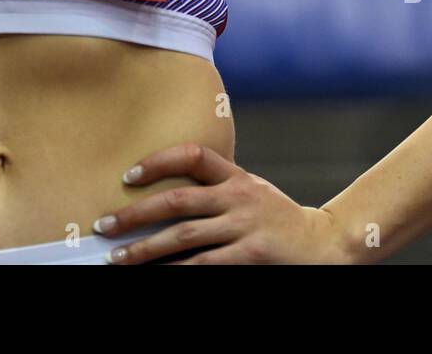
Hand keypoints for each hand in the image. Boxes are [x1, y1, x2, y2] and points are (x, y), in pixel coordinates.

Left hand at [94, 144, 350, 264]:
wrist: (328, 245)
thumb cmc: (280, 222)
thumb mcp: (253, 194)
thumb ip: (219, 191)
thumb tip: (166, 199)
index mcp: (238, 177)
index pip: (193, 155)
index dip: (157, 161)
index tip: (127, 176)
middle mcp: (240, 197)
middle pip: (177, 201)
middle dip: (135, 214)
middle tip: (104, 225)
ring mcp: (246, 227)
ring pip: (184, 237)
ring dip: (146, 249)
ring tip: (118, 258)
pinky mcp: (252, 256)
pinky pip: (206, 265)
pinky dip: (178, 271)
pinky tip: (158, 275)